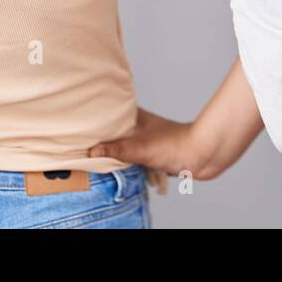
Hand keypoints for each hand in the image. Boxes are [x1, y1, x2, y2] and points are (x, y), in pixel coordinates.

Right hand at [89, 108, 219, 179]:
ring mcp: (146, 140)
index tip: (79, 123)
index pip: (110, 112)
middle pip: (115, 131)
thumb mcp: (141, 147)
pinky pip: (133, 158)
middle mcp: (140, 126)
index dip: (95, 118)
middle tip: (83, 145)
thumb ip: (116, 150)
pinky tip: (117, 168)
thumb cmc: (176, 144)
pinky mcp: (153, 154)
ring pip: (124, 145)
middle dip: (102, 139)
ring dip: (115, 153)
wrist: (202, 155)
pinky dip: (126, 163)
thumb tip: (92, 150)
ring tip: (96, 157)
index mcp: (135, 116)